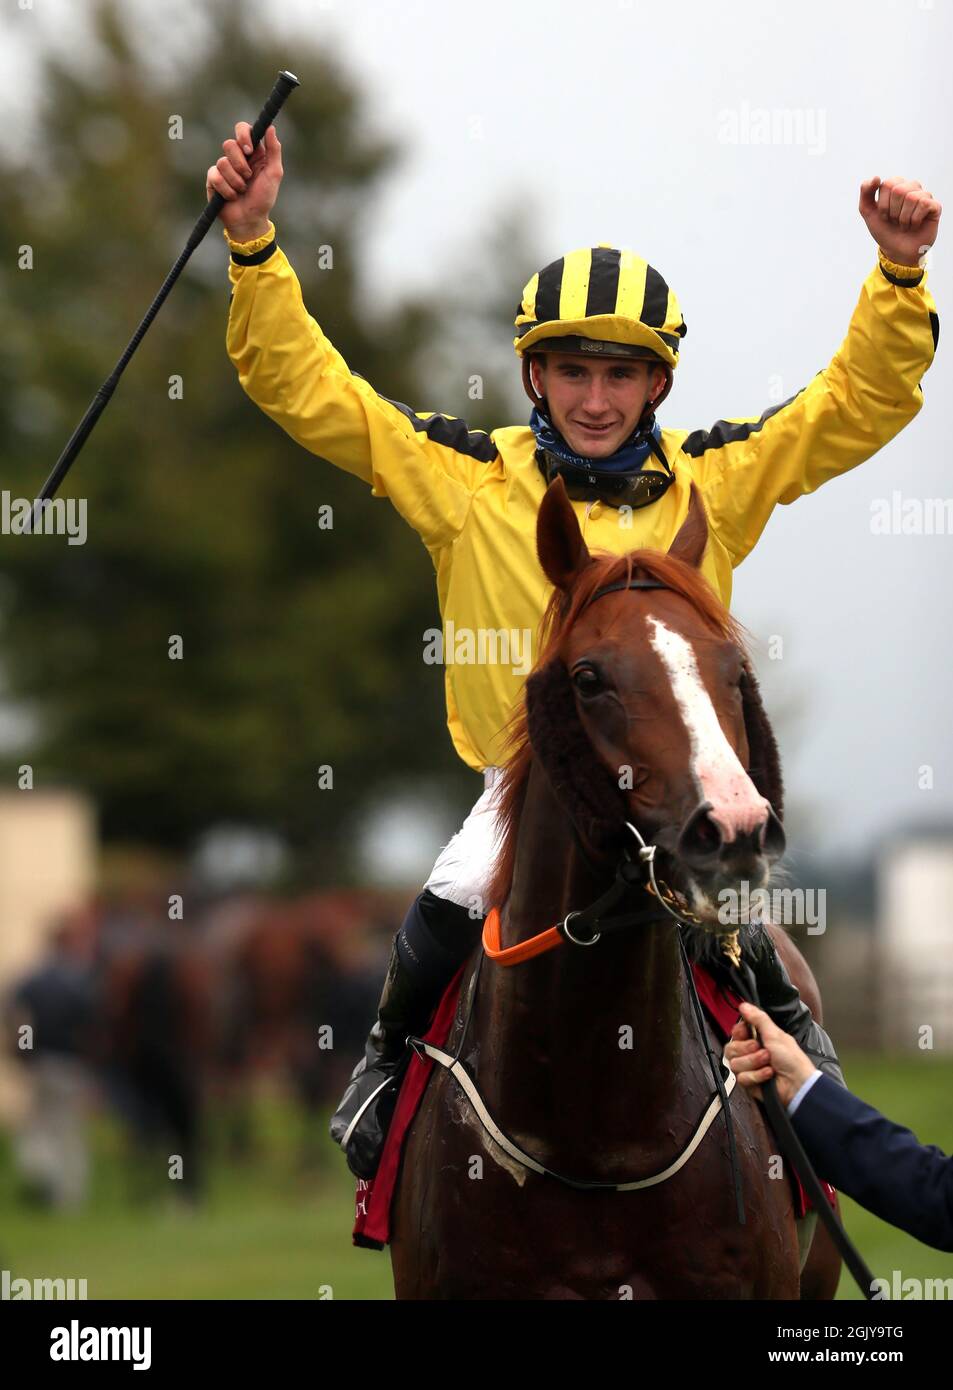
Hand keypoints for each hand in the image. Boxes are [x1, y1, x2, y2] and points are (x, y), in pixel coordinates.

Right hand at [206, 122, 283, 241]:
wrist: (249, 220)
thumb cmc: (263, 198)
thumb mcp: (274, 174)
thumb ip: (274, 150)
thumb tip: (270, 127)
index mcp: (252, 152)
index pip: (242, 129)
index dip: (243, 135)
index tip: (249, 149)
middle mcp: (237, 157)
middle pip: (229, 144)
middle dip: (240, 164)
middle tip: (248, 178)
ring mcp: (223, 168)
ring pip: (223, 162)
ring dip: (236, 181)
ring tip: (242, 191)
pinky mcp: (213, 179)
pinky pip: (215, 176)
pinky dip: (226, 189)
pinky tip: (232, 197)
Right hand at [725, 1001, 817, 1107]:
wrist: (798, 1083)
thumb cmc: (792, 1059)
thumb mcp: (775, 1034)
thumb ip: (758, 1018)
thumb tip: (745, 1005)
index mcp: (756, 1039)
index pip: (735, 1033)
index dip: (739, 1033)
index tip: (746, 1033)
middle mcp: (750, 1053)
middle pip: (731, 1048)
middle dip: (747, 1049)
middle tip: (762, 1049)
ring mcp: (749, 1068)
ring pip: (735, 1063)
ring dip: (754, 1062)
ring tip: (769, 1063)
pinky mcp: (749, 1082)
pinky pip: (742, 1077)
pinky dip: (757, 1075)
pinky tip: (768, 1074)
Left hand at [859, 176, 940, 266]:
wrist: (897, 251)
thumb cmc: (884, 230)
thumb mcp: (868, 211)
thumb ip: (865, 192)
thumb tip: (876, 177)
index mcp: (896, 186)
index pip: (887, 184)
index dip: (883, 204)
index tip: (884, 216)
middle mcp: (911, 187)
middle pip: (899, 190)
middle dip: (892, 211)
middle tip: (895, 221)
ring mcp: (924, 196)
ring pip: (912, 197)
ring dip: (903, 218)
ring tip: (904, 225)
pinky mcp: (934, 206)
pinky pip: (924, 204)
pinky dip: (914, 220)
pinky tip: (914, 226)